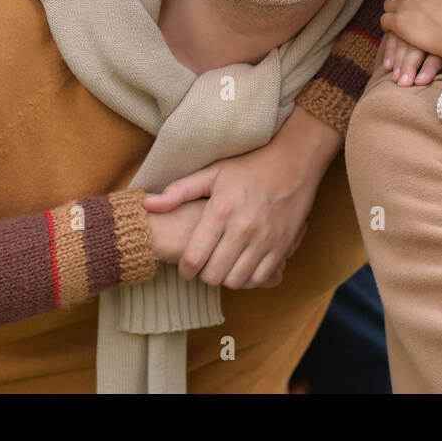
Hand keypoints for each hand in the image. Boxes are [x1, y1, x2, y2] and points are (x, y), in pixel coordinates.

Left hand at [143, 106, 336, 288]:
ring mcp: (265, 238)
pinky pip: (261, 277)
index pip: (194, 257)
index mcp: (221, 210)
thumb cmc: (250, 166)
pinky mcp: (283, 245)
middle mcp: (242, 228)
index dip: (184, 269)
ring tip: (223, 266)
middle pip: (213, 275)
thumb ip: (179, 191)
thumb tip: (147, 204)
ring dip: (226, 278)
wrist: (294, 160)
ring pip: (236, 280)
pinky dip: (249, 279)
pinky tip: (244, 267)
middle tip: (204, 267)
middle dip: (204, 275)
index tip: (185, 268)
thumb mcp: (212, 173)